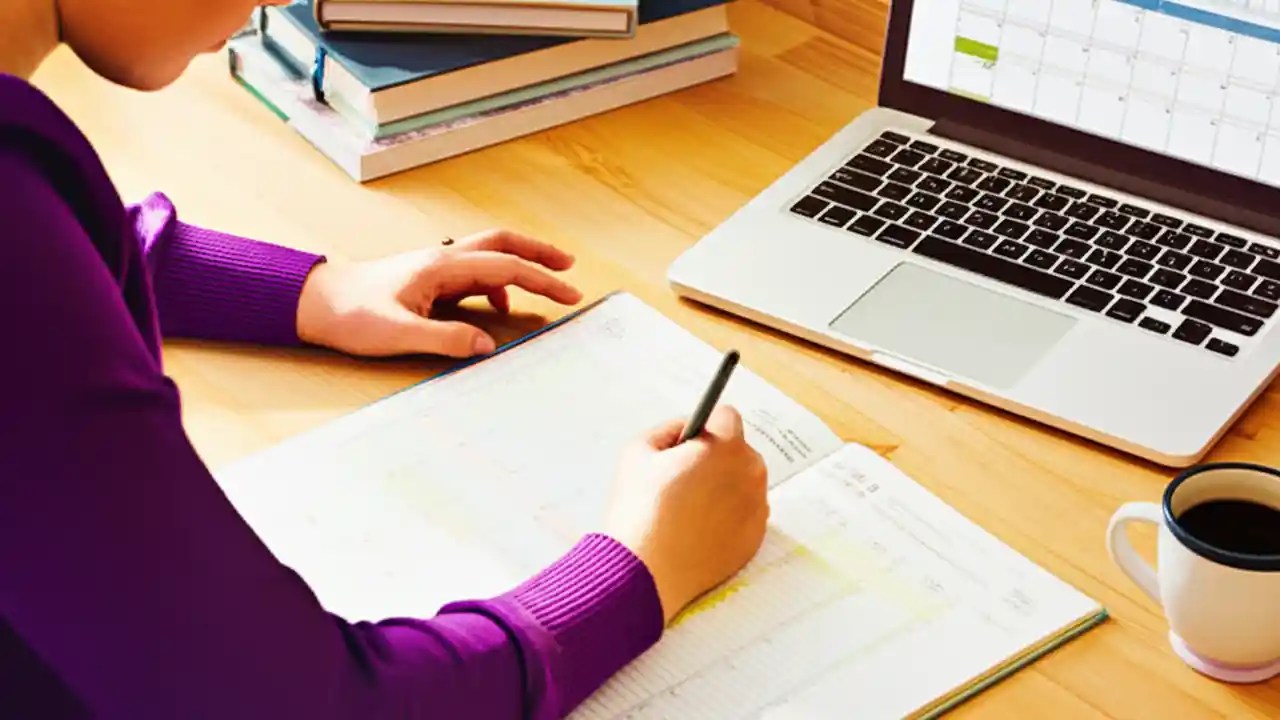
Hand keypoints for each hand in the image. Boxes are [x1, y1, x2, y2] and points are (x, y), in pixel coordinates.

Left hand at [296, 229, 582, 356]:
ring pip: (488, 255)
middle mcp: (441, 258)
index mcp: (440, 267)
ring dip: (520, 265)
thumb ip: (446, 338)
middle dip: (539, 253)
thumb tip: (486, 344)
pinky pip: (473, 274)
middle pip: (502, 243)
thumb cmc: (349, 315)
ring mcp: (434, 265)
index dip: (541, 279)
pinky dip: (496, 285)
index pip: (504, 267)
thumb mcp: (398, 334)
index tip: (570, 293)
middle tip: (569, 267)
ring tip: (546, 283)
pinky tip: (497, 310)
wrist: (314, 302)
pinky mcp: (427, 278)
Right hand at [606, 406, 768, 624]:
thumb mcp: (638, 450)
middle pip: (738, 450)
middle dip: (715, 457)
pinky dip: (727, 517)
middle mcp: (750, 474)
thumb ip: (669, 428)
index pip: (725, 416)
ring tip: (687, 509)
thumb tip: (687, 430)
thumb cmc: (639, 510)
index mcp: (725, 446)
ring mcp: (757, 509)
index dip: (701, 428)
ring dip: (723, 486)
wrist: (647, 572)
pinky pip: (745, 514)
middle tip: (681, 480)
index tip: (685, 446)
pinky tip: (697, 530)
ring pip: (742, 483)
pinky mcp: (755, 539)